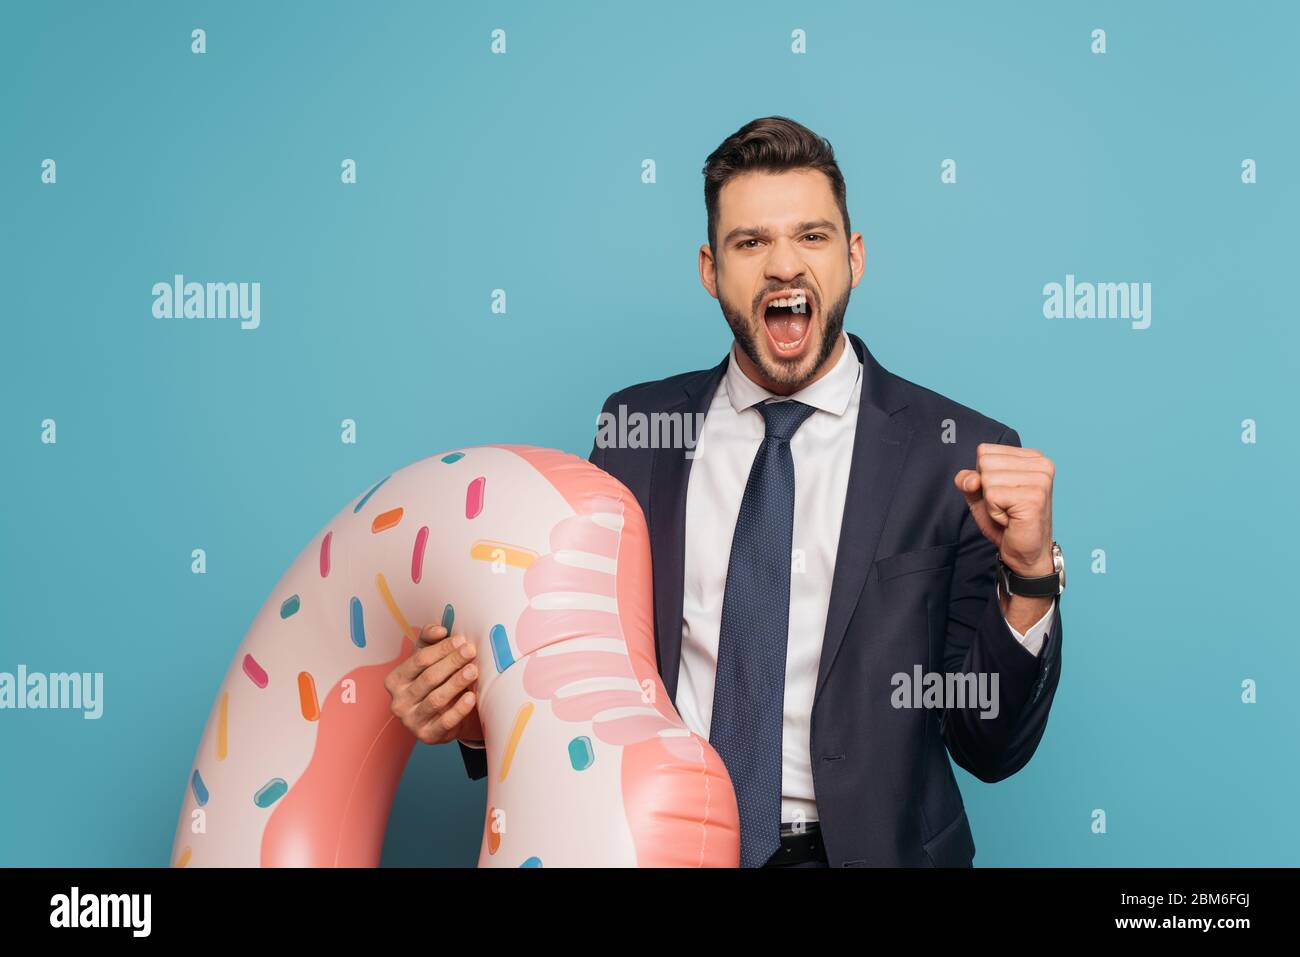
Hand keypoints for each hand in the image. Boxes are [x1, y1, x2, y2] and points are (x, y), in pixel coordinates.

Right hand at [383, 625, 482, 744]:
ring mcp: (411, 721)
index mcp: (395, 680)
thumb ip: (429, 638)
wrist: (441, 714)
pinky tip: (472, 697)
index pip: (419, 661)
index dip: (441, 649)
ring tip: (474, 670)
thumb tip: (440, 629)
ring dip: (457, 683)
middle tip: (471, 651)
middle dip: (452, 662)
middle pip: (429, 678)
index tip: (461, 640)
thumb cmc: (433, 679)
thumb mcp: (427, 657)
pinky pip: (445, 722)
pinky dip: (460, 709)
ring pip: (436, 699)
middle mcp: (399, 701)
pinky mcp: (427, 736)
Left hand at [953, 442, 1054, 576]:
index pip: (984, 451)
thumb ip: (967, 480)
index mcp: (1031, 456)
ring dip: (991, 502)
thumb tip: (971, 479)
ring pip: (987, 479)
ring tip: (1009, 512)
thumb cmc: (1006, 522)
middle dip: (987, 489)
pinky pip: (992, 496)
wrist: (1025, 553)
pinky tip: (1011, 519)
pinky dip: (995, 512)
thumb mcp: (980, 495)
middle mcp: (1041, 463)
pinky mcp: (1034, 497)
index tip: (1003, 493)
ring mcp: (1040, 479)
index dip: (984, 476)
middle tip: (1006, 505)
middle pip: (985, 463)